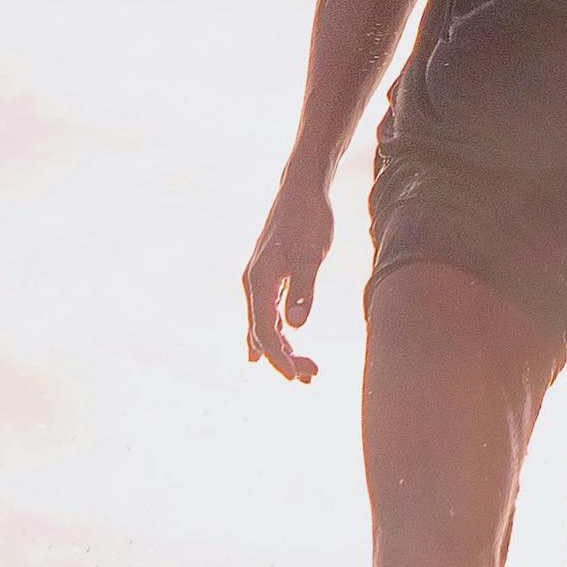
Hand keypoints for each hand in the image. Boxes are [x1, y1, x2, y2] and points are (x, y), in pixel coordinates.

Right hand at [242, 173, 334, 380]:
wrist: (302, 190)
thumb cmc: (308, 219)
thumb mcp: (311, 254)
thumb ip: (304, 289)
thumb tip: (295, 325)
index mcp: (260, 280)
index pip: (264, 330)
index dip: (278, 356)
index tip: (295, 376)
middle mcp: (254, 284)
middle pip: (262, 333)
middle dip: (283, 358)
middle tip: (310, 376)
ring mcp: (261, 282)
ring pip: (266, 326)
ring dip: (284, 350)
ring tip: (308, 371)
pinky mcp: (271, 278)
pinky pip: (269, 314)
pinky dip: (279, 334)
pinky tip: (285, 349)